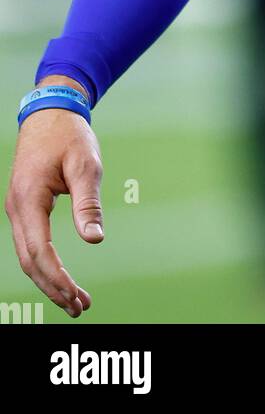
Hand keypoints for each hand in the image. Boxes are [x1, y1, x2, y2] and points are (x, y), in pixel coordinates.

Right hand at [5, 85, 102, 318]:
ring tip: (74, 300)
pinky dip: (45, 263)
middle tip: (80, 307)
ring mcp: (17, 209)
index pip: (39, 251)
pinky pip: (30, 243)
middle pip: (30, 261)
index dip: (57, 277)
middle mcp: (16, 208)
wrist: (51, 111)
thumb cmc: (69, 136)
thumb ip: (88, 203)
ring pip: (28, 255)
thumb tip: (95, 240)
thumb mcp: (86, 165)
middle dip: (53, 287)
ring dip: (49, 280)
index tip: (78, 295)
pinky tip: (61, 276)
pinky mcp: (25, 207)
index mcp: (29, 199)